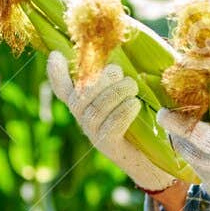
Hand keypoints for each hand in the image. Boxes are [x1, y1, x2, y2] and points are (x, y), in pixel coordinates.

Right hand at [47, 53, 175, 191]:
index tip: (56, 55)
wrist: (153, 157)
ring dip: (115, 93)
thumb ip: (118, 76)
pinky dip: (123, 111)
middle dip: (97, 80)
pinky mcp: (110, 147)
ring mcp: (94, 135)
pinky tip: (135, 104)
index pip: (62, 89)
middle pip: (79, 97)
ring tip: (132, 86)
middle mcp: (84, 120)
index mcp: (85, 105)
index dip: (56, 74)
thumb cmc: (141, 119)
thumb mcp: (128, 95)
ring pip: (95, 110)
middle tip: (117, 70)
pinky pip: (111, 126)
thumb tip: (117, 53)